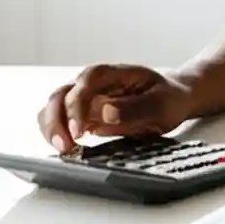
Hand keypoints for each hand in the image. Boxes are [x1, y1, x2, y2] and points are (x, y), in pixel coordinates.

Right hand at [37, 64, 193, 153]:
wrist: (172, 99)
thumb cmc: (167, 98)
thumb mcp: (162, 103)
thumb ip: (136, 107)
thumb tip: (107, 113)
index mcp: (114, 73)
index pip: (87, 80)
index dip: (78, 104)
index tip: (81, 130)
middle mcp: (94, 84)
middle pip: (61, 94)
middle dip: (57, 120)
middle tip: (66, 145)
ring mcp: (85, 99)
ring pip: (53, 108)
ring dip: (51, 129)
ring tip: (64, 150)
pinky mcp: (83, 116)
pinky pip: (59, 123)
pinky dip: (56, 135)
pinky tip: (66, 150)